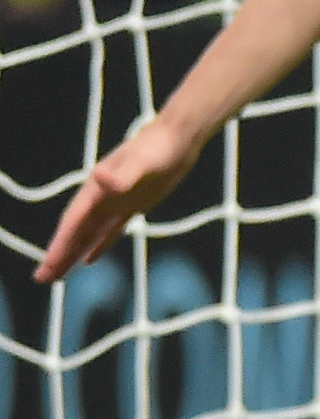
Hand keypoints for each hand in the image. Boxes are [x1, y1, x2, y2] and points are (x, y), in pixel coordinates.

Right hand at [36, 118, 203, 282]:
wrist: (176, 139)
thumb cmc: (158, 148)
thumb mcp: (141, 163)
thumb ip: (122, 174)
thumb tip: (99, 177)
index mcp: (96, 190)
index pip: (73, 223)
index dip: (59, 245)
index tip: (47, 265)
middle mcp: (100, 198)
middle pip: (75, 233)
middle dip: (59, 255)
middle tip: (43, 279)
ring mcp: (115, 202)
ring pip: (89, 234)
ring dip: (73, 253)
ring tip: (58, 275)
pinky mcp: (132, 206)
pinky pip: (110, 231)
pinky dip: (99, 245)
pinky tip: (89, 260)